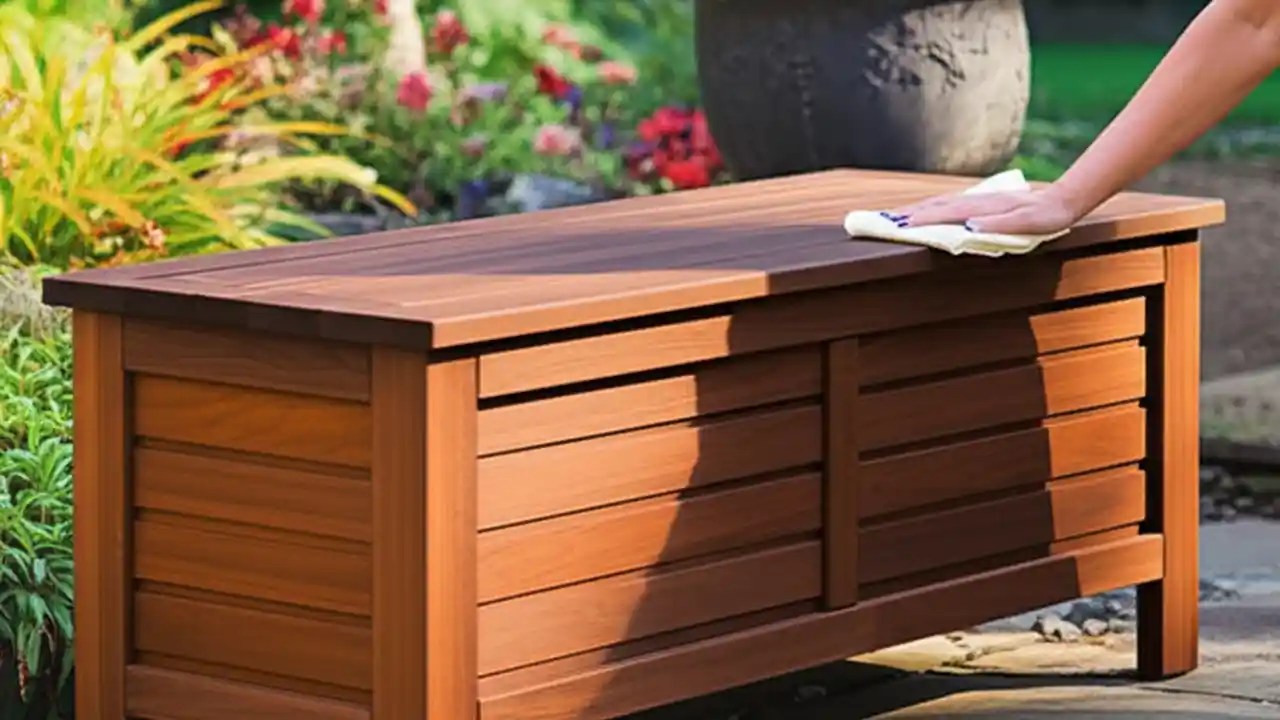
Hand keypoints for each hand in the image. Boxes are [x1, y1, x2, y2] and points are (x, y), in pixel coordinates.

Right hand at [886, 187, 1086, 235]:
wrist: (1062, 200)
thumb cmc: (1046, 216)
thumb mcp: (1029, 222)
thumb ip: (1001, 224)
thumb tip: (970, 224)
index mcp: (982, 208)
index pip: (944, 214)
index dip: (920, 220)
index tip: (897, 227)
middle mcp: (975, 201)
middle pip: (935, 206)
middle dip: (909, 213)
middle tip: (882, 221)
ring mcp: (976, 200)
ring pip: (939, 204)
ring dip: (916, 210)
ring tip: (894, 217)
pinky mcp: (979, 203)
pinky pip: (947, 206)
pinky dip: (930, 209)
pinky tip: (925, 212)